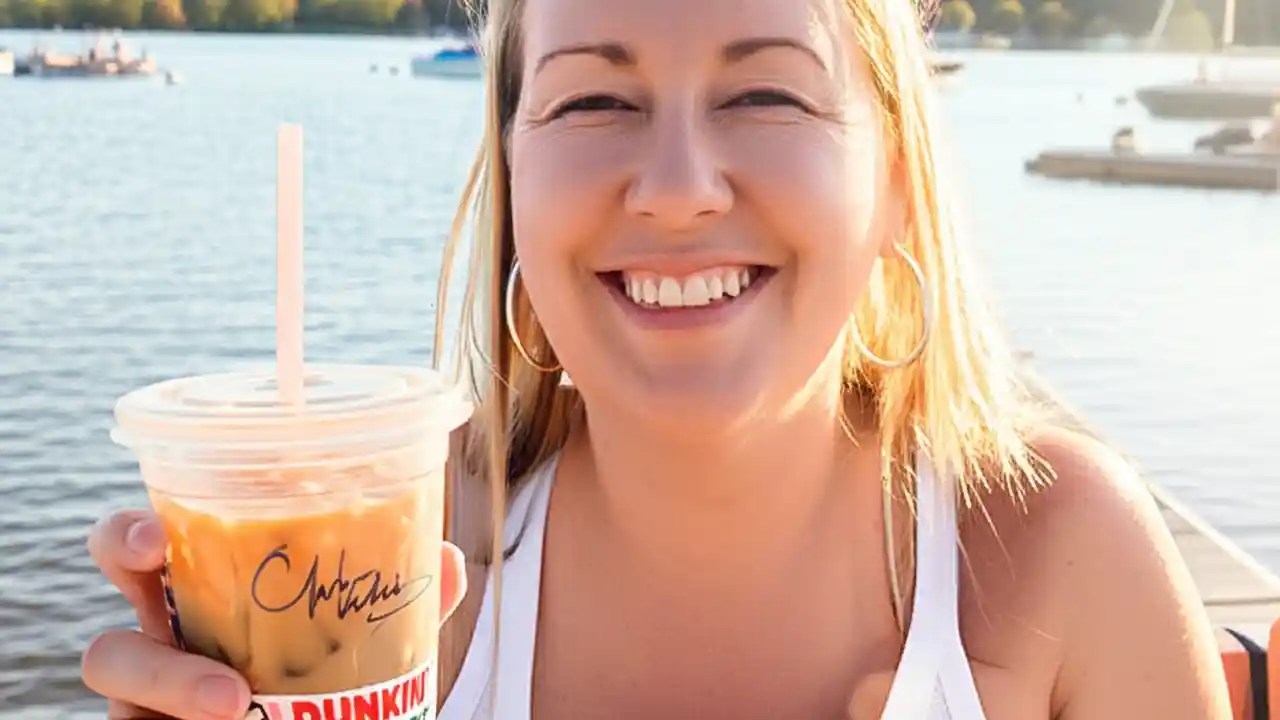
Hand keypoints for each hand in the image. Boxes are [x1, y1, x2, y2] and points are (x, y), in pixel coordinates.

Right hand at [82, 509, 467, 718]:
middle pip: (117, 566)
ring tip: (233, 703)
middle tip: (153, 553)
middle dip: (121, 546)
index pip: (167, 532)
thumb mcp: (371, 646)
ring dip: (168, 676)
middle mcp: (170, 623)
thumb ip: (407, 606)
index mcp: (217, 583)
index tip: (158, 530)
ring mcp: (147, 685)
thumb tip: (445, 558)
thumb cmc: (331, 692)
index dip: (140, 524)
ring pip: (111, 660)